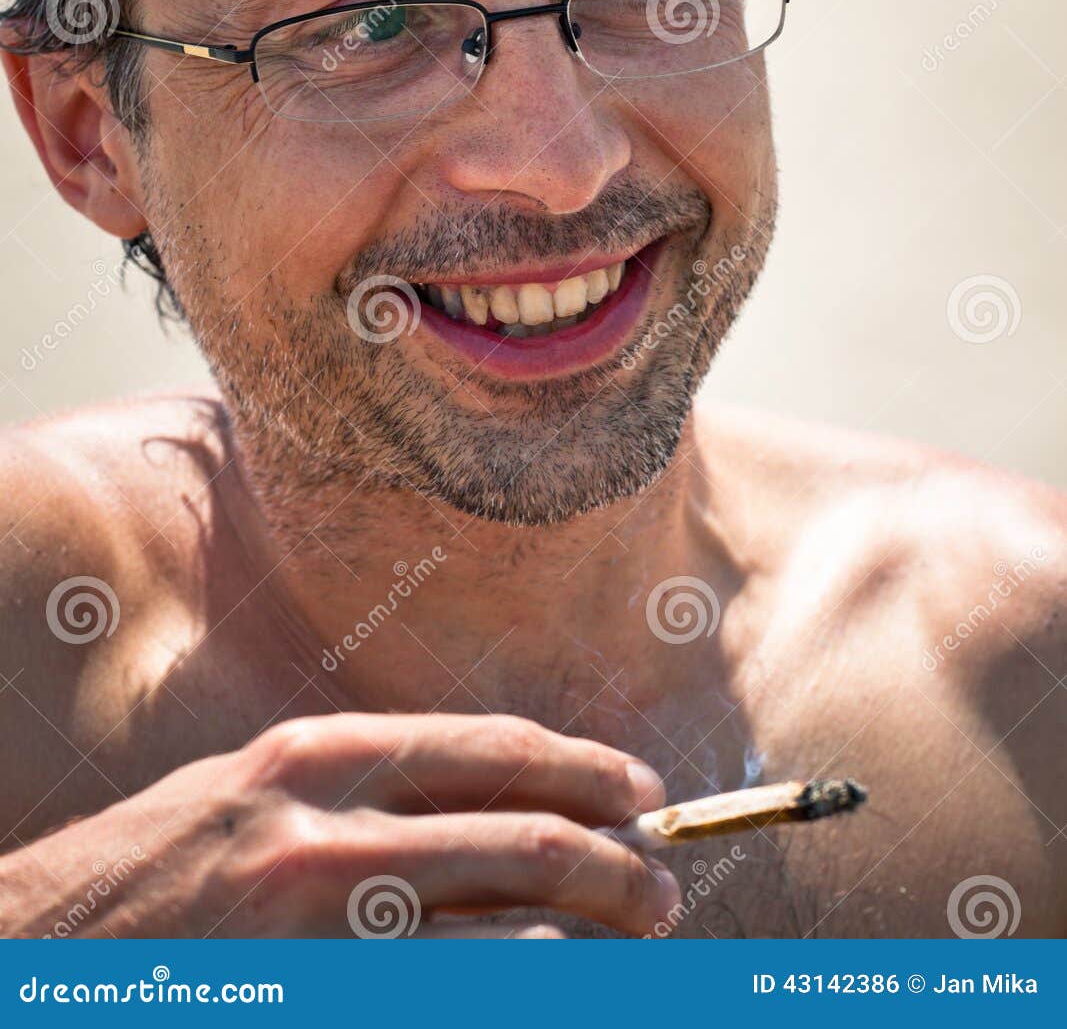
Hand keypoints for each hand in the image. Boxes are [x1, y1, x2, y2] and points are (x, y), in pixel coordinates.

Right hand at [1, 713, 680, 937]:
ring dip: (595, 946)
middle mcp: (330, 835)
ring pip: (518, 940)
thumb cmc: (145, 879)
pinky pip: (468, 1003)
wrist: (38, 961)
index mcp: (316, 757)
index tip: (642, 792)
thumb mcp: (247, 795)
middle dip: (622, 868)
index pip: (493, 747)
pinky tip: (557, 991)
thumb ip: (357, 788)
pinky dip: (528, 995)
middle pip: (528, 842)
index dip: (586, 768)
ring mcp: (328, 938)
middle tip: (666, 890)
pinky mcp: (331, 1010)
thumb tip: (489, 799)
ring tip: (634, 948)